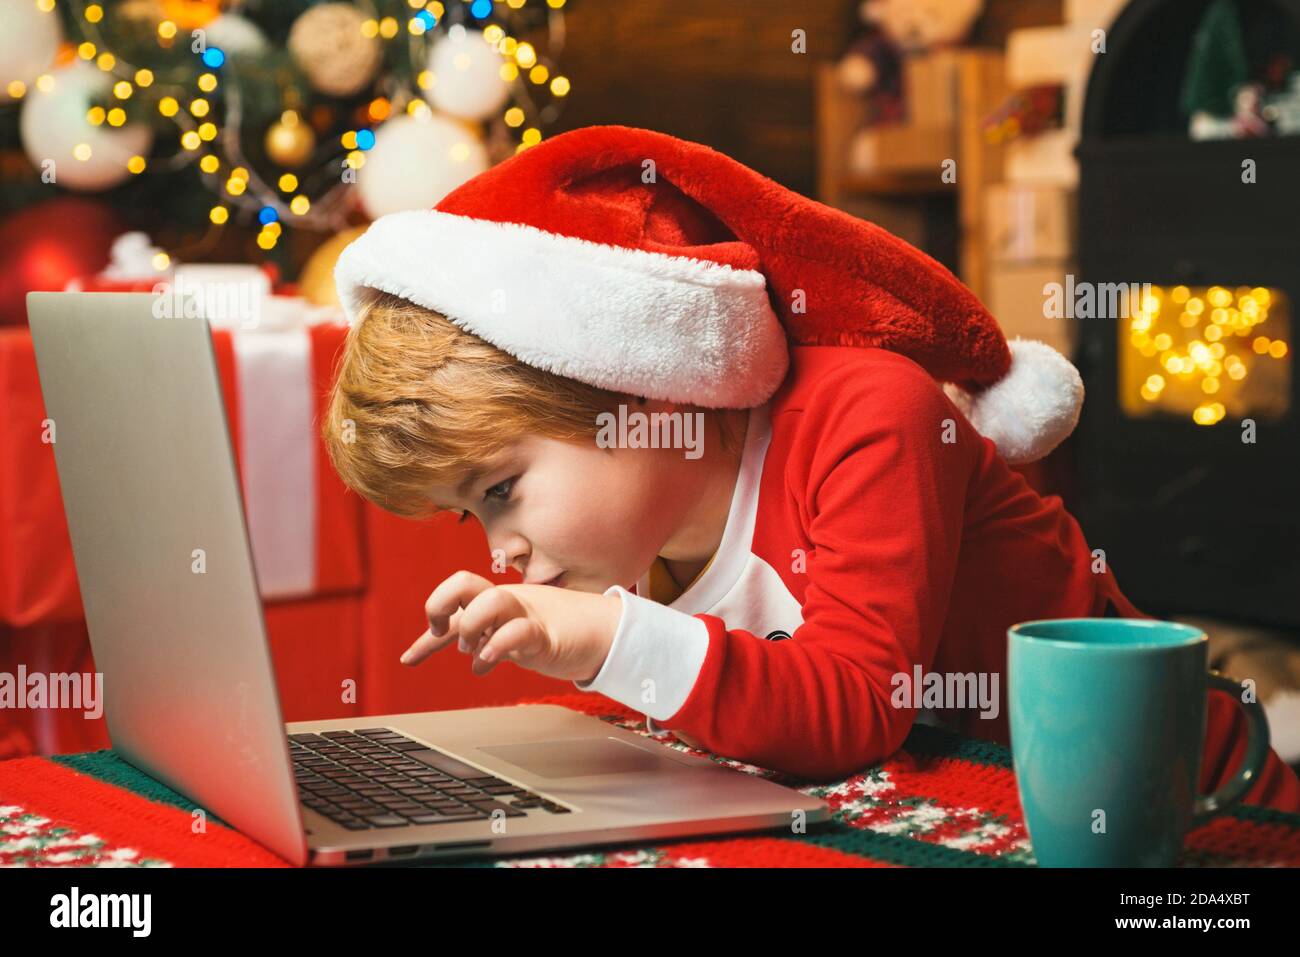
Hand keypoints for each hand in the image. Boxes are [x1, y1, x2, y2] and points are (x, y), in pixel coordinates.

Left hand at [401, 570, 622, 681]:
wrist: (602, 634)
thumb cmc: (554, 631)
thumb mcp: (509, 635)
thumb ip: (483, 638)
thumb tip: (458, 649)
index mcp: (497, 600)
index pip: (455, 599)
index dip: (428, 625)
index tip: (409, 659)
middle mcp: (507, 601)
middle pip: (463, 582)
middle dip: (440, 605)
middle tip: (446, 635)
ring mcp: (527, 614)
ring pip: (489, 600)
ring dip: (471, 627)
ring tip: (475, 651)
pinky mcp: (546, 634)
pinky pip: (517, 632)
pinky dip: (496, 648)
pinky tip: (488, 662)